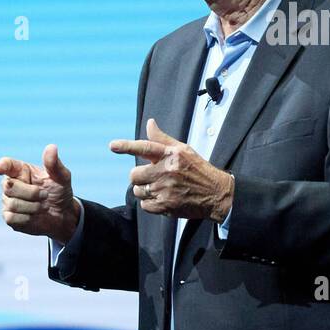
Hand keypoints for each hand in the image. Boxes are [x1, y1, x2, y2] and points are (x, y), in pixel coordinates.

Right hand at [0, 144, 82, 241]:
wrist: (63, 215)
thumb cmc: (60, 191)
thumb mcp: (61, 177)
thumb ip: (54, 164)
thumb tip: (51, 147)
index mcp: (21, 170)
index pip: (6, 164)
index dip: (1, 166)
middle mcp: (11, 184)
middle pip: (9, 187)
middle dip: (31, 193)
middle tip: (45, 195)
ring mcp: (8, 201)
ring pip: (12, 204)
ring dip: (33, 207)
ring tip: (43, 206)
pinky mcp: (9, 217)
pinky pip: (11, 218)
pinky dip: (27, 218)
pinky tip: (35, 216)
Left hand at [109, 118, 233, 220]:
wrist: (217, 194)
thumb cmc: (198, 170)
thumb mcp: (183, 150)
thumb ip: (162, 139)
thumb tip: (150, 123)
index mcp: (171, 155)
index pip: (145, 147)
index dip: (127, 146)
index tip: (112, 145)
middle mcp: (167, 171)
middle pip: (134, 175)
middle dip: (140, 176)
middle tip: (152, 177)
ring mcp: (166, 189)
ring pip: (138, 191)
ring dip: (145, 190)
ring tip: (160, 188)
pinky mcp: (166, 206)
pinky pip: (145, 205)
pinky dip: (150, 203)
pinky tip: (163, 198)